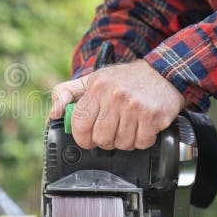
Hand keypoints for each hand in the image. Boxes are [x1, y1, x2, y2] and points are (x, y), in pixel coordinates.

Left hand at [48, 60, 185, 149]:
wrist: (163, 72)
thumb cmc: (123, 80)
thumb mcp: (91, 80)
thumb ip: (65, 94)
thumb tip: (53, 114)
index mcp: (96, 88)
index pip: (80, 124)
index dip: (82, 138)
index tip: (88, 138)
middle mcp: (115, 96)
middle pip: (101, 139)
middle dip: (106, 140)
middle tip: (113, 129)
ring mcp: (135, 106)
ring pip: (121, 144)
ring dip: (125, 140)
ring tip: (129, 125)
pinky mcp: (153, 116)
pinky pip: (141, 143)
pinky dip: (142, 140)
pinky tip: (142, 127)